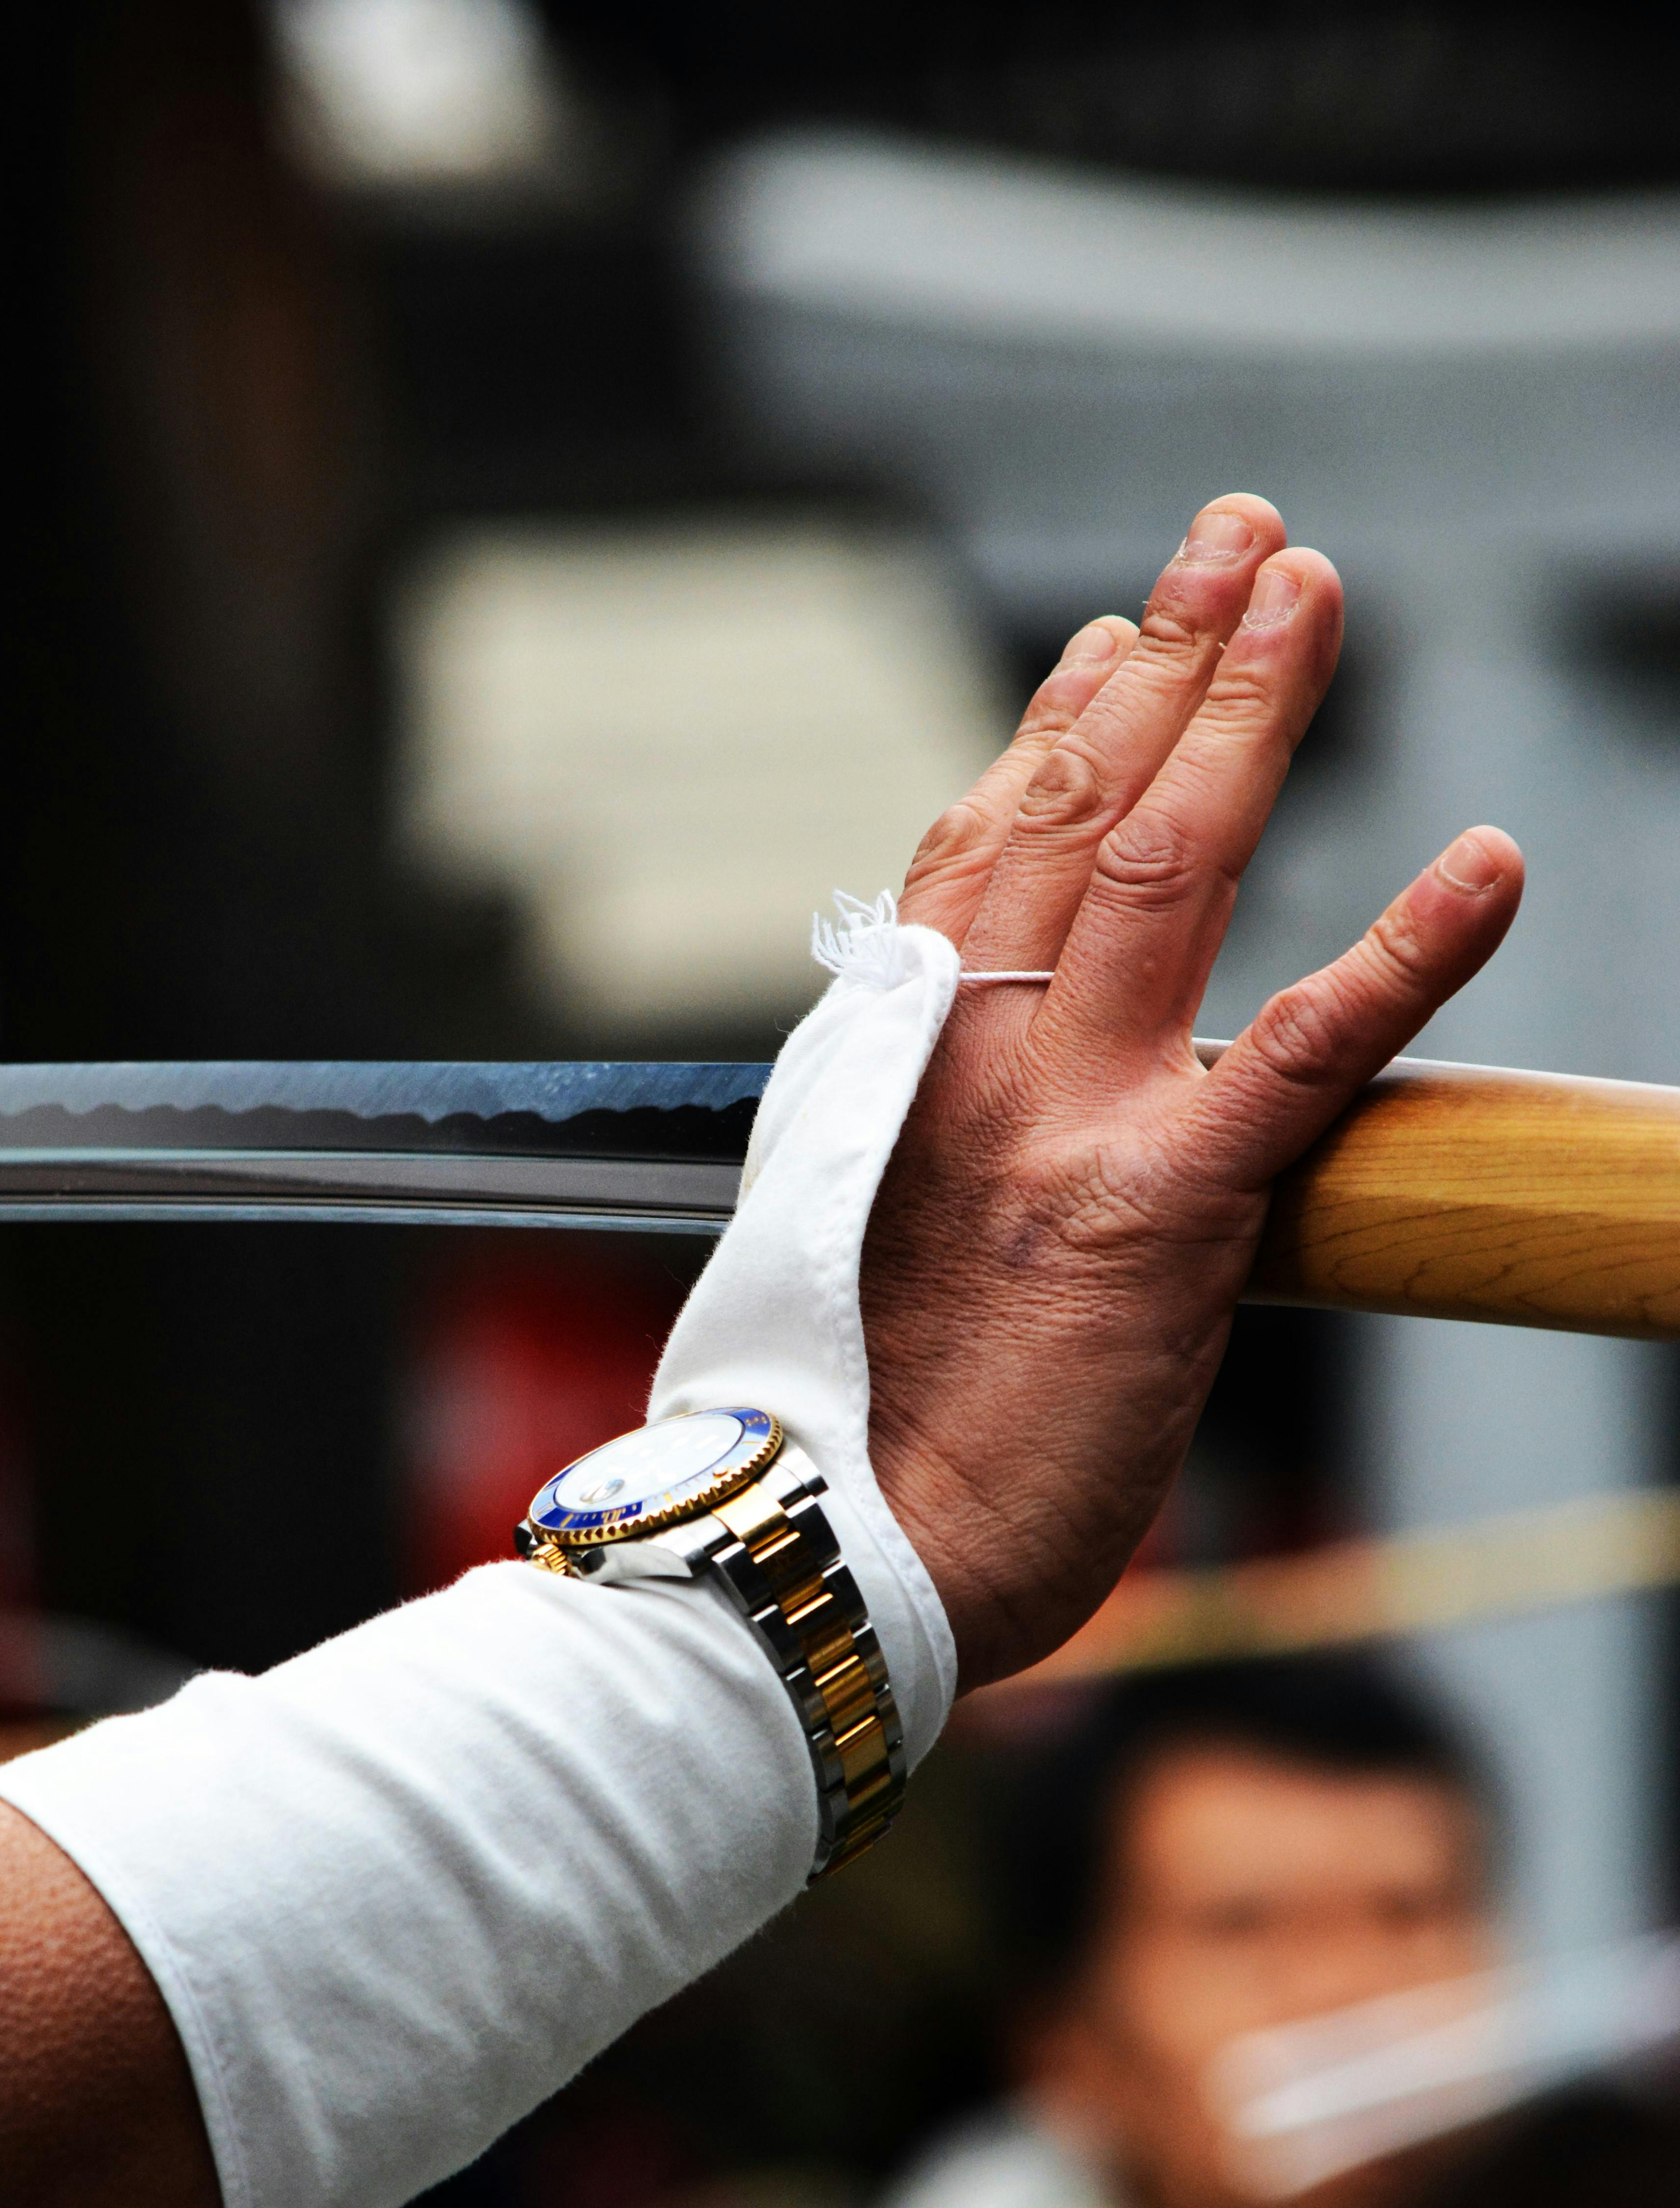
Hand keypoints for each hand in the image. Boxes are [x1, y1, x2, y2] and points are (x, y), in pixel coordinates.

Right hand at [862, 493, 1522, 1696]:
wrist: (821, 1560)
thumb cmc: (829, 1437)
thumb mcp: (836, 1251)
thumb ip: (901, 1155)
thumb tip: (941, 1134)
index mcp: (889, 1069)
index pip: (980, 855)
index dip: (1056, 734)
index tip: (1116, 644)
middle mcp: (970, 1062)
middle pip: (1078, 814)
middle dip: (1165, 662)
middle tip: (1241, 544)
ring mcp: (1066, 1125)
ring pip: (1175, 871)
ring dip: (1250, 715)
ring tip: (1310, 590)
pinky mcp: (1162, 1216)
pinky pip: (1301, 1057)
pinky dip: (1405, 954)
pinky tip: (1490, 861)